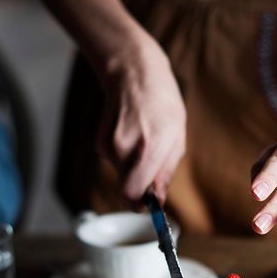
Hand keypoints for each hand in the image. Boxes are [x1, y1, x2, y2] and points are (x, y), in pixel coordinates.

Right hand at [97, 37, 185, 202]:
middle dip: (140, 185)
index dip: (141, 204)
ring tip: (144, 140)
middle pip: (127, 189)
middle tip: (152, 166)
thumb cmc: (162, 104)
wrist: (133, 73)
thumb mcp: (176, 137)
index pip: (133, 194)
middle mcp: (125, 149)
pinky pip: (115, 163)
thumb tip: (157, 199)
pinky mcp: (100, 143)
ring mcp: (109, 146)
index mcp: (149, 149)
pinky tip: (131, 134)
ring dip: (134, 167)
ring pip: (122, 175)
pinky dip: (124, 155)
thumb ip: (165, 172)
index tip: (148, 204)